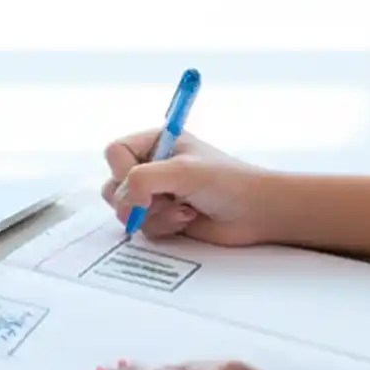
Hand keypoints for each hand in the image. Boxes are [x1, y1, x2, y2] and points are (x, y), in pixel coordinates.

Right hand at [101, 131, 268, 244]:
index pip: (114, 153)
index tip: (142, 184)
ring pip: (126, 210)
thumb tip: (124, 201)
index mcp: (155, 142)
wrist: (256, 213)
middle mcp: (152, 166)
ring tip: (183, 211)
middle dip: (136, 200)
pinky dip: (163, 226)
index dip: (122, 170)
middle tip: (161, 201)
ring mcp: (156, 193)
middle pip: (113, 184)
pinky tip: (188, 220)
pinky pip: (143, 227)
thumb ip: (143, 179)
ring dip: (153, 215)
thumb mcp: (182, 171)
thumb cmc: (227, 182)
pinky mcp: (163, 217)